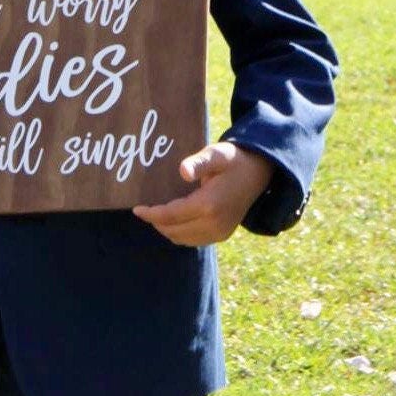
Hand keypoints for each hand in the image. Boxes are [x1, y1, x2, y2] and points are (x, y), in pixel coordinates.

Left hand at [133, 141, 273, 247]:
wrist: (258, 173)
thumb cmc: (233, 160)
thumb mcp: (216, 154)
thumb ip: (198, 162)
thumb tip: (183, 171)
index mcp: (209, 205)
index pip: (170, 216)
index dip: (150, 214)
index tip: (136, 208)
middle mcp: (214, 224)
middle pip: (173, 230)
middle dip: (156, 222)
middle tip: (145, 210)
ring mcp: (219, 232)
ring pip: (182, 239)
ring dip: (167, 229)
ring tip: (158, 215)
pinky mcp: (223, 235)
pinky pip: (194, 241)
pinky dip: (181, 233)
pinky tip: (175, 220)